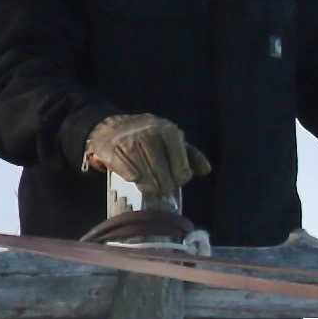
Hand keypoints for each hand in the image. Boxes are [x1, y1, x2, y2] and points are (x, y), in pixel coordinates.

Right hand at [82, 111, 203, 203]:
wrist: (111, 127)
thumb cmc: (147, 138)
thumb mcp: (171, 141)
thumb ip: (190, 155)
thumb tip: (206, 169)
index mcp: (169, 131)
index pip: (181, 167)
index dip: (179, 179)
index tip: (175, 182)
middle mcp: (150, 133)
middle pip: (163, 173)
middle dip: (164, 186)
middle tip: (162, 190)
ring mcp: (130, 140)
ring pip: (145, 174)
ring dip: (148, 185)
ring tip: (150, 188)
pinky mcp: (112, 149)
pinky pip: (126, 171)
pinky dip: (131, 178)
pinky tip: (134, 178)